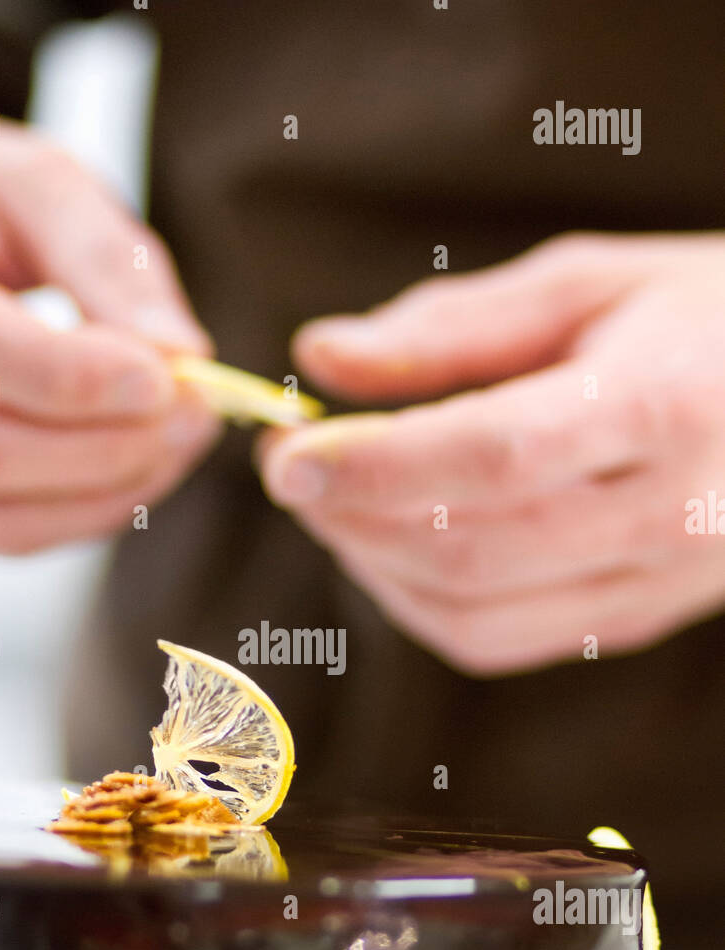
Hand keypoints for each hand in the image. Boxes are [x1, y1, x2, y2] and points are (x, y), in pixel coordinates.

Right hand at [0, 109, 219, 551]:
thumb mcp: (31, 182)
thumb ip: (105, 257)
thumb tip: (181, 355)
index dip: (69, 377)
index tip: (165, 378)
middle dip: (106, 446)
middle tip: (195, 414)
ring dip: (105, 491)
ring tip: (176, 441)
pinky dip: (82, 512)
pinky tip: (131, 468)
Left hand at [261, 232, 724, 673]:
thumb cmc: (699, 318)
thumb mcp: (588, 283)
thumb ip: (452, 327)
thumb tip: (322, 357)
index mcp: (662, 403)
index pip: (494, 455)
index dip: (376, 464)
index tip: (288, 456)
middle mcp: (668, 511)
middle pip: (470, 548)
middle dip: (353, 518)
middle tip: (294, 470)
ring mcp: (657, 583)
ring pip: (472, 615)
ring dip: (373, 567)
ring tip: (336, 504)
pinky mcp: (636, 622)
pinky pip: (498, 643)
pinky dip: (418, 604)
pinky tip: (390, 548)